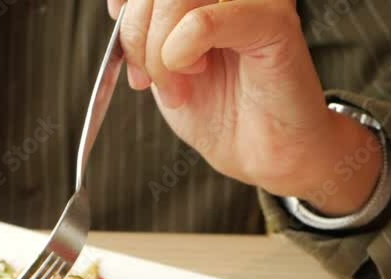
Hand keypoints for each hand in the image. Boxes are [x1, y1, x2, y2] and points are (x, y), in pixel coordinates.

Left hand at [108, 0, 381, 215]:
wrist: (264, 152)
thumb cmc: (221, 111)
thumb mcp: (161, 66)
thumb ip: (143, 30)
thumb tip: (118, 4)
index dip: (128, 12)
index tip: (129, 54)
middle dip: (135, 35)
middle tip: (147, 78)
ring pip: (173, 0)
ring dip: (157, 52)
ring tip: (176, 86)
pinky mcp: (273, 22)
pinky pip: (203, 22)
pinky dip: (180, 54)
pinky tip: (196, 74)